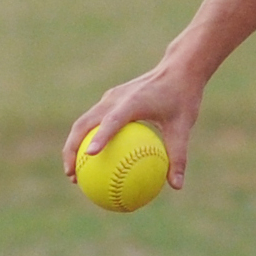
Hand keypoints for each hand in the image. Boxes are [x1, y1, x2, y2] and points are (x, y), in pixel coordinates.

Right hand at [63, 62, 201, 191]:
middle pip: (83, 124)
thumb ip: (178, 155)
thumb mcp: (184, 127)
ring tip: (74, 174)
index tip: (91, 156)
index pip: (112, 121)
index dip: (100, 137)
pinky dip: (87, 140)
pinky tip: (93, 161)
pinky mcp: (110, 99)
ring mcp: (109, 98)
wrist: (177, 69)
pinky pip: (93, 122)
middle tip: (72, 176)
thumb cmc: (182, 97)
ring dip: (73, 146)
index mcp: (132, 102)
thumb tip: (176, 186)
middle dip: (72, 149)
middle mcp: (115, 98)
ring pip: (83, 123)